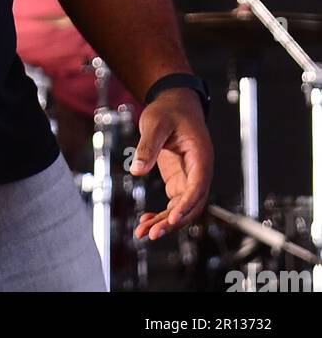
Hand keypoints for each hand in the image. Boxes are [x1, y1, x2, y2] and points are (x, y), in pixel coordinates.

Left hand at [129, 88, 213, 239]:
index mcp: (200, 157)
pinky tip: (145, 222)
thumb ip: (148, 146)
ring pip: (182, 209)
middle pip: (191, 205)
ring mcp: (189, 178)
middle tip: (151, 234)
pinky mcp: (179, 181)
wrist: (173, 103)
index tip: (172, 218)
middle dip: (172, 222)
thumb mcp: (155, 123)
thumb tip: (137, 171)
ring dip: (165, 222)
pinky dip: (161, 214)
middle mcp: (199, 172)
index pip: (197, 187)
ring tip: (142, 233)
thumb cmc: (168, 110)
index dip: (186, 205)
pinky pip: (173, 204)